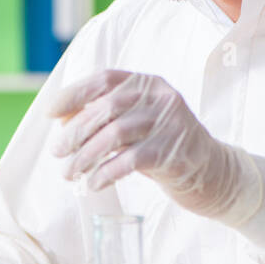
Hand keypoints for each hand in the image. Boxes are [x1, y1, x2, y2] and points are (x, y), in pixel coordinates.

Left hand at [48, 70, 261, 225]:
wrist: (212, 173)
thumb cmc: (164, 146)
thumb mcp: (138, 123)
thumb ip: (107, 117)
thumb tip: (63, 123)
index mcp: (148, 84)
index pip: (104, 79)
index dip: (75, 94)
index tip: (52, 113)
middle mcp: (160, 97)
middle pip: (106, 108)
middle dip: (75, 132)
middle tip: (57, 153)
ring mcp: (169, 123)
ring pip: (114, 134)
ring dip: (85, 156)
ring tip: (69, 173)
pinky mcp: (173, 152)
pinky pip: (129, 160)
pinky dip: (105, 172)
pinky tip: (92, 183)